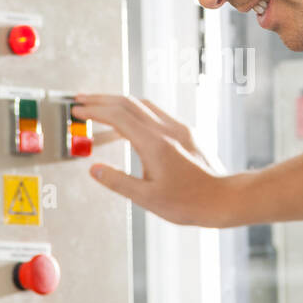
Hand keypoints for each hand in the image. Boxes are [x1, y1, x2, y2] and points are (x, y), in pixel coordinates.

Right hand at [70, 94, 230, 226]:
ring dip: (119, 103)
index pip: (117, 116)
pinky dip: (136, 111)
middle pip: (127, 103)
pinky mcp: (186, 132)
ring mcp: (178, 128)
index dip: (94, 111)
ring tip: (101, 108)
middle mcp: (166, 130)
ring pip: (142, 105)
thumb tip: (94, 169)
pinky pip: (155, 113)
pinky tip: (130, 122)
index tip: (78, 110)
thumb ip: (118, 182)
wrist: (224, 198)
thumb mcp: (147, 198)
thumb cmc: (190, 203)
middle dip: (101, 100)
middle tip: (81, 101)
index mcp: (154, 144)